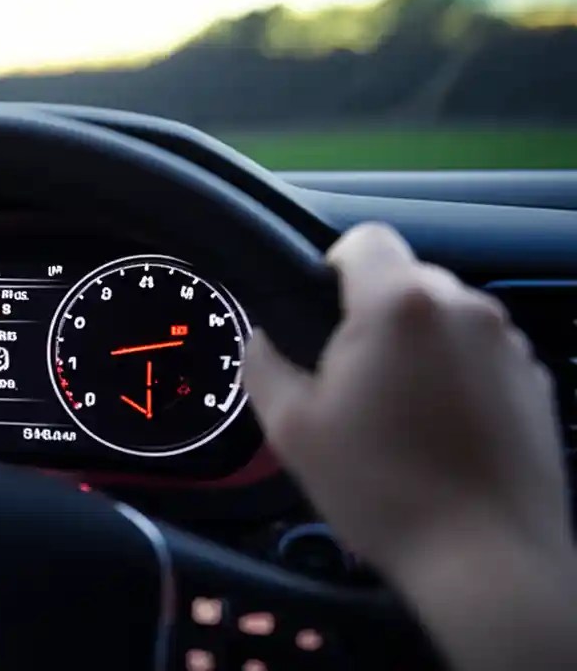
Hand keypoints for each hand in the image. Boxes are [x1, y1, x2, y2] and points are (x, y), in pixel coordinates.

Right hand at [243, 223, 566, 578]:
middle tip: (353, 384)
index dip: (333, 267)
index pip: (364, 239)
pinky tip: (443, 435)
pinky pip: (482, 355)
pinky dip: (458, 377)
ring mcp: (510, 344)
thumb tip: (261, 338)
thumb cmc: (381, 488)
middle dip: (375, 317)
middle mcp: (465, 307)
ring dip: (420, 347)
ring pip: (447, 319)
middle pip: (407, 280)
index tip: (321, 319)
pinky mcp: (538, 381)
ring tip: (402, 416)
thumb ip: (264, 366)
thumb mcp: (293, 430)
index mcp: (399, 304)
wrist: (487, 559)